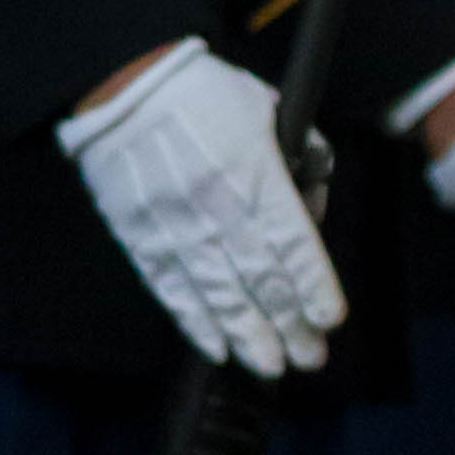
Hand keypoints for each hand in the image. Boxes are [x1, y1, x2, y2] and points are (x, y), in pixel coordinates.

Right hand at [57, 35, 341, 377]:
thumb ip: (302, 153)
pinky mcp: (140, 236)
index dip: (313, 285)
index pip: (292, 241)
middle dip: (289, 324)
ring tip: (270, 366)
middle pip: (260, 278)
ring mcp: (174, 224)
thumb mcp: (267, 106)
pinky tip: (217, 349)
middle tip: (310, 356)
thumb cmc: (203, 94)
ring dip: (247, 336)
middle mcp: (215, 204)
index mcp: (252, 170)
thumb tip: (316, 201)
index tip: (330, 318)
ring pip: (217, 293)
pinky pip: (171, 288)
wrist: (125, 88)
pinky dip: (195, 322)